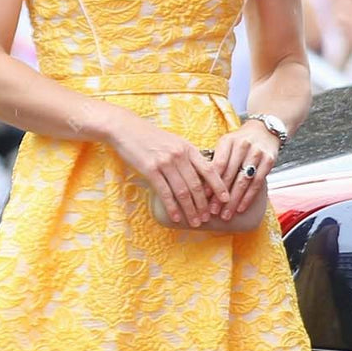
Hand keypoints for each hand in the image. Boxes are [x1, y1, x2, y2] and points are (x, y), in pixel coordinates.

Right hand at [112, 119, 231, 227]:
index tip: (226, 199)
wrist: (125, 128)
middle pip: (196, 185)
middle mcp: (179, 155)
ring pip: (182, 192)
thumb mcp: (174, 142)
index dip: (219, 186)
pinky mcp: (150, 170)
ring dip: (190, 210)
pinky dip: (172, 207)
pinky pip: (165, 193)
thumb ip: (187, 156)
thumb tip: (200, 174)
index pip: (209, 169)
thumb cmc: (150, 137)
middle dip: (203, 205)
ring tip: (195, 222)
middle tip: (207, 218)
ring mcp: (165, 162)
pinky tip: (177, 217)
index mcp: (188, 148)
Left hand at [206, 121, 280, 221]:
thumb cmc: (239, 142)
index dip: (210, 183)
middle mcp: (242, 145)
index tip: (203, 198)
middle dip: (220, 196)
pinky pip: (257, 183)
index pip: (217, 165)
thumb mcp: (226, 145)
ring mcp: (257, 152)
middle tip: (212, 211)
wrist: (265, 130)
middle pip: (229, 175)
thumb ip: (215, 161)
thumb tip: (200, 187)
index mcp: (228, 141)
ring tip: (225, 215)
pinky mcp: (269, 160)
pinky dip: (248, 198)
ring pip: (243, 181)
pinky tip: (241, 208)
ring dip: (233, 201)